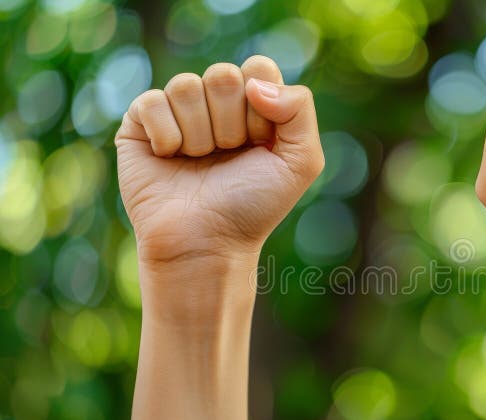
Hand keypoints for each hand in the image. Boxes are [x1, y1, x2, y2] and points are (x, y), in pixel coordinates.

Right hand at [115, 56, 324, 265]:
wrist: (207, 243)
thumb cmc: (254, 205)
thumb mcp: (301, 161)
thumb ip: (300, 109)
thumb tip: (253, 82)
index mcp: (254, 105)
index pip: (258, 68)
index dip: (261, 108)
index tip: (260, 143)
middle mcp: (216, 104)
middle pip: (223, 75)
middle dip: (231, 124)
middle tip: (228, 157)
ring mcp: (178, 112)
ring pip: (186, 86)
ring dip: (200, 135)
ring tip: (200, 163)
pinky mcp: (141, 124)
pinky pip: (152, 102)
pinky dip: (167, 137)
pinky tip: (170, 159)